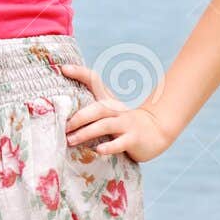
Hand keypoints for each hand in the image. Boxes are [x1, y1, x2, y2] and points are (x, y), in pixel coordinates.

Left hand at [60, 62, 176, 162]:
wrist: (156, 131)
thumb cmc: (124, 123)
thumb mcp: (109, 112)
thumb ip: (90, 111)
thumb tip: (63, 115)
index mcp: (109, 101)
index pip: (94, 82)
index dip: (80, 73)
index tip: (64, 68)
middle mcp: (117, 110)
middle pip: (98, 108)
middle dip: (80, 117)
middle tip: (64, 126)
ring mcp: (126, 124)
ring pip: (105, 126)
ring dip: (86, 133)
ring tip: (70, 140)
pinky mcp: (133, 140)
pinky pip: (120, 143)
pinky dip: (109, 147)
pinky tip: (98, 150)